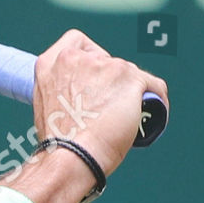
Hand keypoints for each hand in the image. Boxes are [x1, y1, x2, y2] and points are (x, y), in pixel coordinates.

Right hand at [31, 30, 169, 177]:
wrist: (70, 159)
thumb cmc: (58, 144)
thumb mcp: (47, 107)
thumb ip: (62, 90)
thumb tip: (83, 96)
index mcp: (52, 64)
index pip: (76, 43)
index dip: (90, 58)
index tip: (93, 76)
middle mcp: (77, 58)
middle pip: (107, 61)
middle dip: (111, 83)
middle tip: (107, 110)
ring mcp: (106, 65)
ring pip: (130, 76)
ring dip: (131, 94)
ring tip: (126, 121)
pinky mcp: (131, 77)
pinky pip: (154, 86)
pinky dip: (157, 101)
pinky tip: (154, 117)